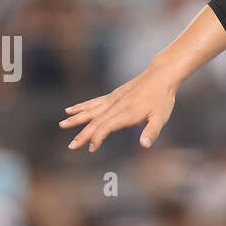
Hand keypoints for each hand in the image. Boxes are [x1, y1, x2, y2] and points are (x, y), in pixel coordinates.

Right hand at [59, 68, 176, 151]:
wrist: (160, 76)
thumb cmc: (162, 99)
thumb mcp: (161, 118)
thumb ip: (151, 132)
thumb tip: (144, 145)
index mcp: (126, 114)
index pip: (106, 127)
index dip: (97, 138)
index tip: (91, 148)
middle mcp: (115, 106)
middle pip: (95, 122)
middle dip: (82, 134)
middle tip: (71, 146)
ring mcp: (112, 100)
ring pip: (90, 111)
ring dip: (76, 119)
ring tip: (62, 125)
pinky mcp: (112, 96)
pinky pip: (93, 102)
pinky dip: (81, 106)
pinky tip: (69, 110)